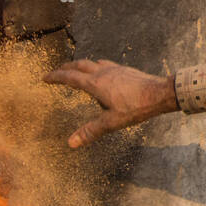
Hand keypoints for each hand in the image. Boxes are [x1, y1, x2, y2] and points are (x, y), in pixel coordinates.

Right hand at [43, 58, 178, 147]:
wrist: (159, 93)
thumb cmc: (136, 108)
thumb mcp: (111, 122)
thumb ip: (91, 131)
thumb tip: (71, 143)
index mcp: (95, 84)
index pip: (70, 77)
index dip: (56, 77)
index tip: (45, 78)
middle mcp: (102, 73)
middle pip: (79, 65)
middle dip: (65, 67)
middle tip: (57, 71)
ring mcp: (114, 69)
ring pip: (92, 62)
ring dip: (80, 65)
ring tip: (76, 70)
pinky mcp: (124, 69)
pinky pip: (104, 64)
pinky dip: (96, 66)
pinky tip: (102, 71)